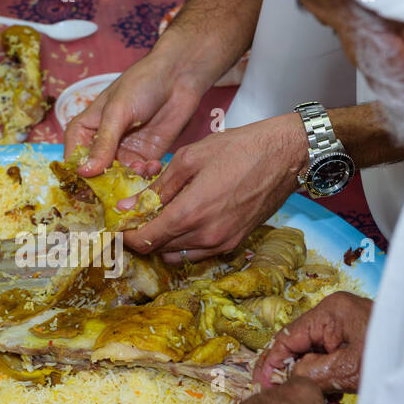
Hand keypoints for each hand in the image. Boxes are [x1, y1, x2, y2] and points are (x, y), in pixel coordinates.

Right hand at [65, 44, 214, 178]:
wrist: (178, 76)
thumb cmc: (140, 84)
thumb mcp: (116, 113)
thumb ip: (103, 144)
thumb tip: (84, 173)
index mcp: (84, 130)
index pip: (73, 161)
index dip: (78, 178)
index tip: (87, 190)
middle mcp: (101, 145)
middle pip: (94, 176)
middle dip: (104, 185)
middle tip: (116, 189)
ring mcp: (123, 153)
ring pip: (118, 180)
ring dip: (128, 181)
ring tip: (141, 168)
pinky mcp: (145, 157)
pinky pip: (140, 176)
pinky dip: (145, 175)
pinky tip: (153, 165)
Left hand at [121, 113, 307, 261]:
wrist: (285, 156)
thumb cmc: (238, 149)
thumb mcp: (189, 158)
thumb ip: (157, 187)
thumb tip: (128, 208)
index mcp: (189, 214)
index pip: (145, 240)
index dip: (126, 236)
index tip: (118, 227)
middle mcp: (205, 237)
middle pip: (159, 249)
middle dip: (144, 237)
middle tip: (138, 217)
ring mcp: (222, 243)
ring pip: (178, 254)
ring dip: (165, 241)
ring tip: (162, 217)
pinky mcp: (234, 243)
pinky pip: (199, 252)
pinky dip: (186, 242)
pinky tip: (186, 220)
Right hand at [254, 291, 372, 393]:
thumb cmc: (394, 357)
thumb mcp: (348, 370)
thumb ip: (312, 373)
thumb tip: (288, 379)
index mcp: (329, 313)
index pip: (287, 338)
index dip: (272, 364)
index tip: (263, 387)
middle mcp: (333, 316)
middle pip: (299, 348)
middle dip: (295, 377)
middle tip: (289, 400)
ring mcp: (344, 329)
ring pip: (315, 358)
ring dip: (315, 385)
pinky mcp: (353, 342)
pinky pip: (331, 362)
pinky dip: (330, 382)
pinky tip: (336, 402)